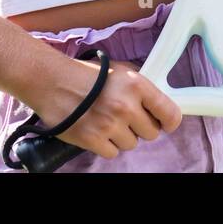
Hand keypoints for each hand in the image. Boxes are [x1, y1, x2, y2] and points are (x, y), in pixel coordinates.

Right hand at [27, 57, 181, 159]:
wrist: (52, 82)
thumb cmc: (87, 75)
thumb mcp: (121, 71)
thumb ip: (141, 88)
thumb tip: (158, 104)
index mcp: (137, 85)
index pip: (169, 112)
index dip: (170, 121)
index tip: (166, 124)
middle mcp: (126, 106)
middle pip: (151, 133)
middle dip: (141, 128)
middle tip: (127, 119)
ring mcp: (110, 125)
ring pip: (132, 144)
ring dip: (122, 137)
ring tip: (108, 122)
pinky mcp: (92, 139)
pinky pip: (112, 153)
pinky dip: (106, 146)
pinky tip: (98, 131)